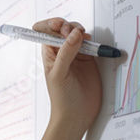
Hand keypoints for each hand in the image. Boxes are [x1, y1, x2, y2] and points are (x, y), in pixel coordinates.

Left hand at [32, 17, 102, 134]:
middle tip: (75, 33)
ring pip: (78, 33)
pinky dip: (94, 41)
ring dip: (81, 31)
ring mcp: (76, 54)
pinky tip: (95, 45)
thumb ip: (66, 53)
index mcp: (48, 53)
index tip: (60, 26)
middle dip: (69, 26)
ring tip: (85, 38)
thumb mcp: (59, 75)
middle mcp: (61, 51)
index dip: (51, 24)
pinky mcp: (89, 59)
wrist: (77, 115)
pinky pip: (91, 44)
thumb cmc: (62, 99)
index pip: (44, 30)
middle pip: (63, 28)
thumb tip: (74, 34)